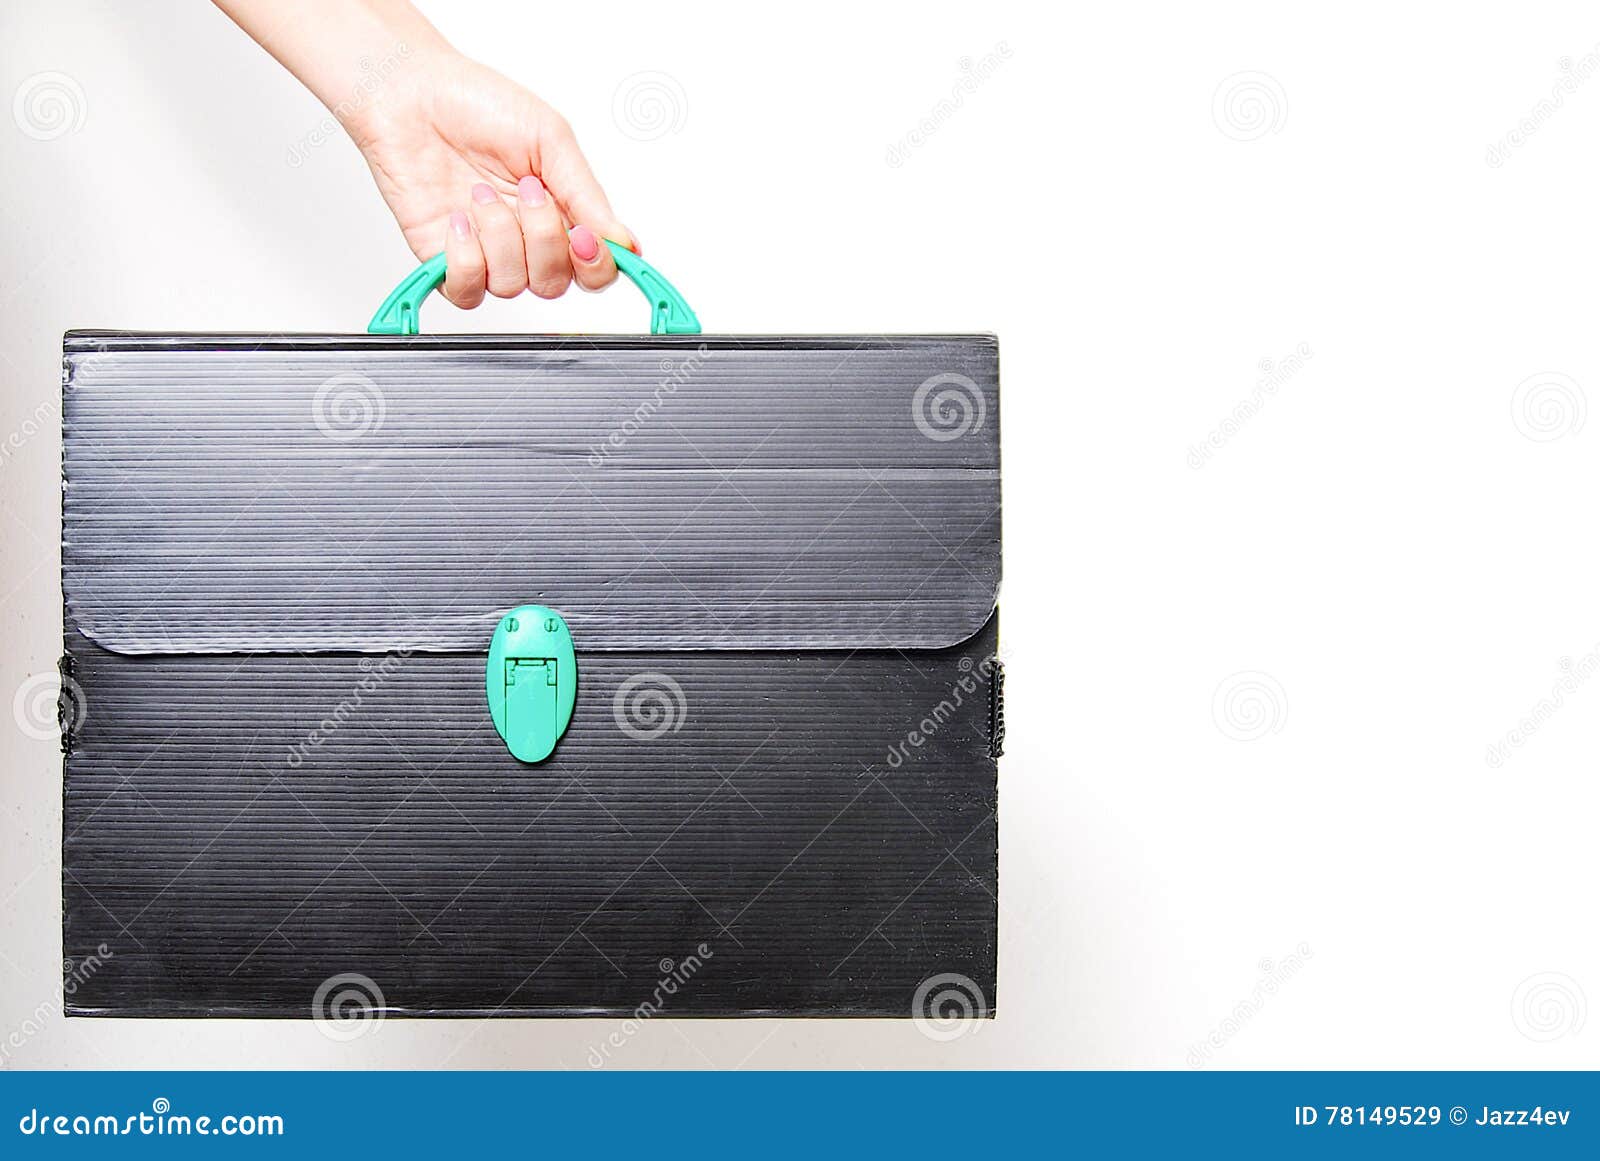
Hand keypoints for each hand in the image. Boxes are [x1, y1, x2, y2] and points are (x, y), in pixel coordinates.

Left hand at [345, 47, 636, 307]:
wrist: (409, 93)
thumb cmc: (477, 104)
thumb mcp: (549, 139)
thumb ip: (586, 196)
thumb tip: (624, 241)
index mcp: (561, 212)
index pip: (594, 268)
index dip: (597, 264)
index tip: (586, 237)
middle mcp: (526, 240)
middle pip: (556, 283)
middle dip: (544, 240)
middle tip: (526, 190)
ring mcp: (486, 253)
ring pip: (513, 285)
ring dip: (500, 237)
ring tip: (479, 192)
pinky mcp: (444, 260)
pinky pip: (468, 291)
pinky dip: (466, 260)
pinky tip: (458, 220)